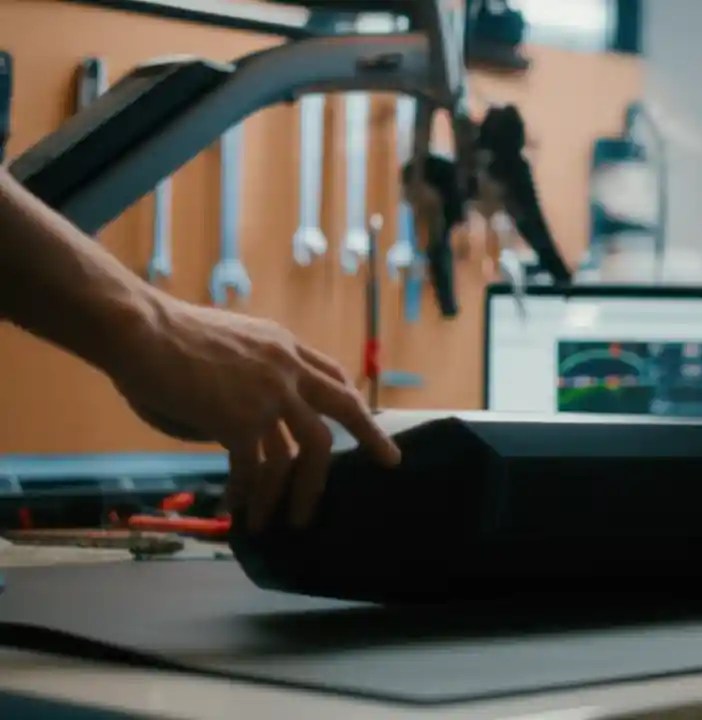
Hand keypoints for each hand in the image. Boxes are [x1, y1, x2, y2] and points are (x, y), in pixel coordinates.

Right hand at [107, 297, 400, 530]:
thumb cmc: (163, 335)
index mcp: (282, 345)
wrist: (139, 330)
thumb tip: (243, 421)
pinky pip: (256, 470)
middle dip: (370, 437)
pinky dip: (249, 495)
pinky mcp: (242, 421)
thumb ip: (248, 375)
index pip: (331, 373)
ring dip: (300, 493)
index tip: (364, 418)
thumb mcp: (226, 342)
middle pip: (344, 407)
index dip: (349, 399)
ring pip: (303, 453)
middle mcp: (286, 368)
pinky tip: (238, 511)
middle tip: (388, 462)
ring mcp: (269, 395)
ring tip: (292, 522)